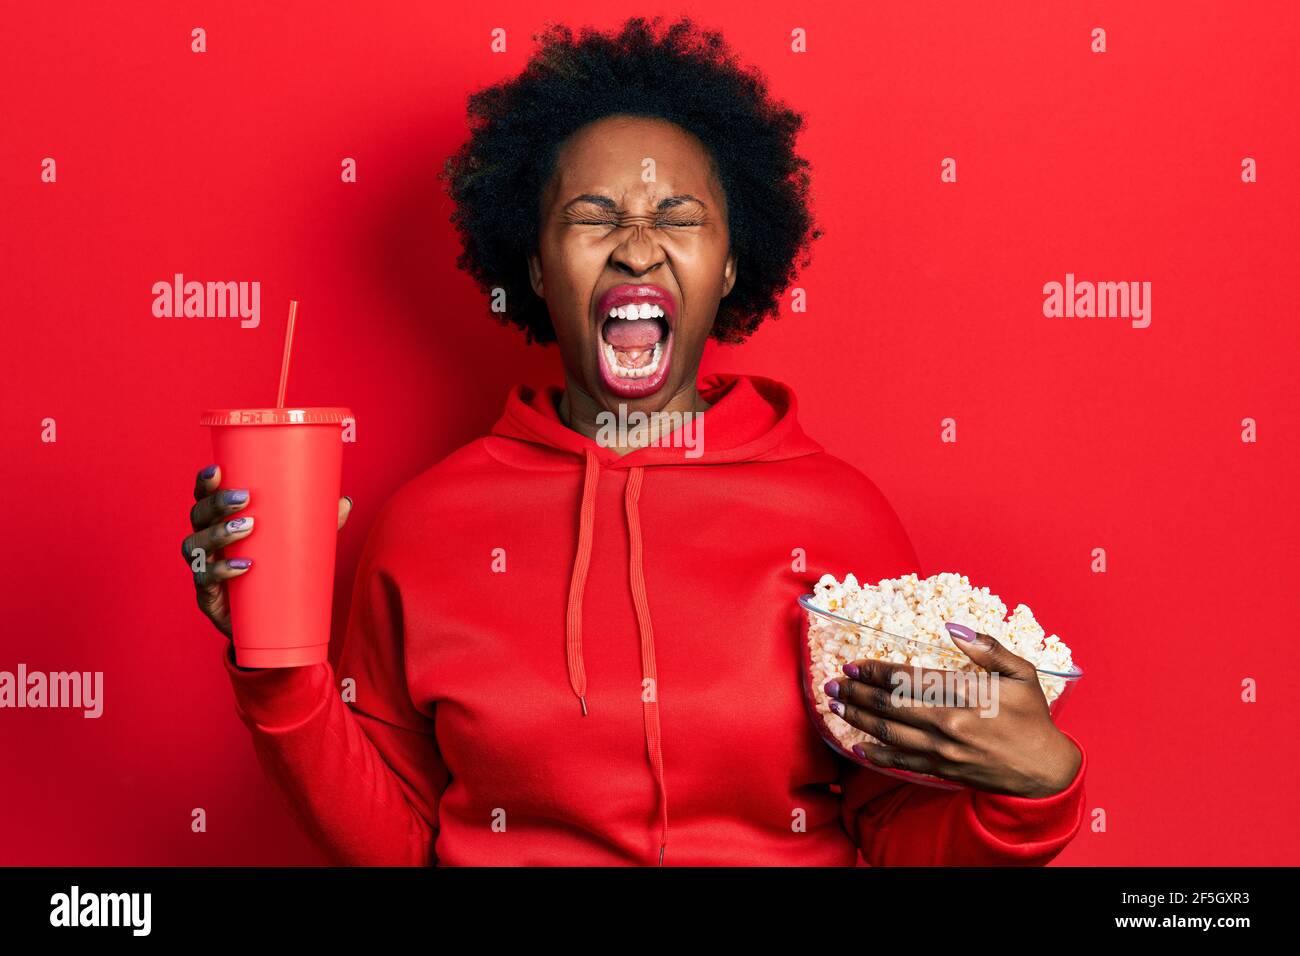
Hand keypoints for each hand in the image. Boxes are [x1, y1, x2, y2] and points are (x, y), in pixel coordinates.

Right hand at [180, 463, 352, 638]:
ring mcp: (202, 569)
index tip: (217, 469)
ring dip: (219, 534)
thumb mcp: (295, 544)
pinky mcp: (207, 596)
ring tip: (247, 527)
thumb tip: (345, 501)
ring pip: (196, 546)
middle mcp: (205, 542)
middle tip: (244, 498)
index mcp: (219, 523)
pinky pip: (206, 580)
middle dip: (216, 504)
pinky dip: (222, 572)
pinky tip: (243, 567)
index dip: (204, 483)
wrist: (264, 622)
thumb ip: (318, 524)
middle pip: (198, 516)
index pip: (203, 497)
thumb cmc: (273, 572)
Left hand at [825, 625, 1080, 797]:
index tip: (853, 665)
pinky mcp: (942, 770)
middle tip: (831, 684)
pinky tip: (856, 746)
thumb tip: (953, 627)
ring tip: (835, 706)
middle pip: (890, 705)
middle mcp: (948, 722)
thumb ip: (987, 648)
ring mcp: (942, 750)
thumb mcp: (1021, 674)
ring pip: (889, 733)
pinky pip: (901, 762)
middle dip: (857, 693)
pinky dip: (876, 754)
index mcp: (965, 694)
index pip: (909, 679)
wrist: (1044, 771)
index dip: (876, 672)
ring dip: (858, 719)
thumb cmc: (1033, 718)